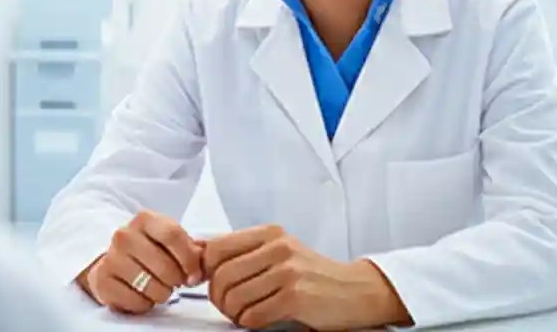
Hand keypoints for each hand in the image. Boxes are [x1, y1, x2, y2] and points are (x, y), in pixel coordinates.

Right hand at [80, 210, 204, 314]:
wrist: (114, 262)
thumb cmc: (149, 250)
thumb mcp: (170, 241)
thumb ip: (192, 249)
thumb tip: (206, 263)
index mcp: (144, 219)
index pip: (173, 235)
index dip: (189, 259)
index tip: (194, 274)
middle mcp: (124, 235)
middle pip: (165, 266)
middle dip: (177, 280)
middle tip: (176, 281)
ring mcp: (111, 257)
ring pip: (152, 286)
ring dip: (162, 293)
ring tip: (159, 287)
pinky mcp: (103, 281)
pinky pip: (136, 301)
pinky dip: (145, 303)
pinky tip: (143, 293)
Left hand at [204, 224, 409, 330]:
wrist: (356, 291)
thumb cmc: (315, 274)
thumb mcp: (279, 252)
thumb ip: (245, 251)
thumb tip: (200, 252)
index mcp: (270, 234)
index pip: (216, 247)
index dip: (205, 270)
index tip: (207, 282)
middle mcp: (278, 248)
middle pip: (222, 276)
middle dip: (218, 298)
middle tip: (227, 306)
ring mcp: (288, 272)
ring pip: (235, 297)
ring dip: (234, 313)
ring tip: (244, 314)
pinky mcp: (296, 298)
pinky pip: (253, 315)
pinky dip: (250, 323)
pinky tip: (259, 320)